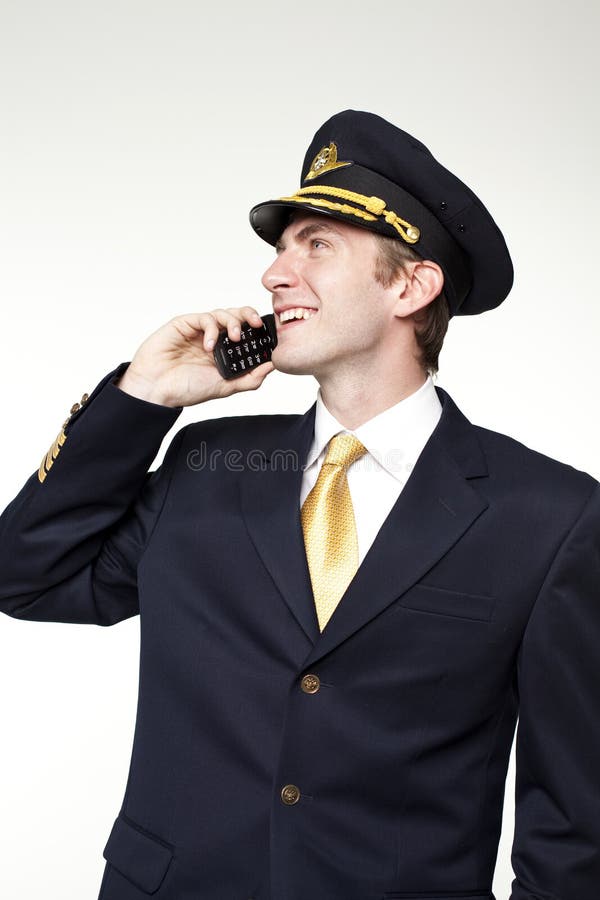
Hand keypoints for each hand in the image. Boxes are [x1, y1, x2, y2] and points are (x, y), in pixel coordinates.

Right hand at [115, 307, 274, 406]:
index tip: (269, 333)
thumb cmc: (185, 389)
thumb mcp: (225, 387)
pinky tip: (208, 345)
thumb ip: (249, 379)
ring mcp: (198, 331)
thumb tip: (272, 366)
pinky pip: (203, 318)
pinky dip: (211, 329)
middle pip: (237, 316)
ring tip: (234, 338)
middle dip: (250, 316)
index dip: (258, 330)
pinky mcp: (184, 324)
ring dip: (233, 322)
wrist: (156, 390)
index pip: (247, 332)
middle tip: (257, 325)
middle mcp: (213, 338)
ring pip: (222, 313)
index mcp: (225, 352)